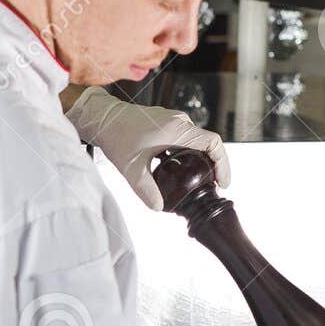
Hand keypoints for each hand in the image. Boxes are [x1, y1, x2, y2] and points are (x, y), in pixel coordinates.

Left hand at [65, 88, 228, 209]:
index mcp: (177, 129)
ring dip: (201, 160)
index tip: (222, 182)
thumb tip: (158, 208)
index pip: (213, 143)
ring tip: (198, 181)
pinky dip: (188, 154)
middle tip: (211, 187)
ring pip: (197, 141)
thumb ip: (146, 190)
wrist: (102, 117)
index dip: (223, 164)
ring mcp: (174, 120)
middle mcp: (179, 121)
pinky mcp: (166, 122)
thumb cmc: (116, 135)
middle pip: (208, 143)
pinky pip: (186, 139)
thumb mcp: (131, 168)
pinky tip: (180, 171)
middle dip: (214, 165)